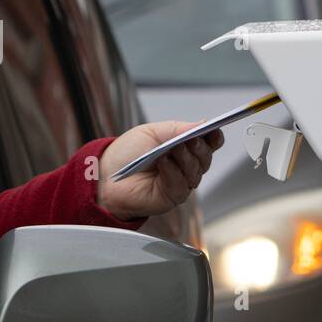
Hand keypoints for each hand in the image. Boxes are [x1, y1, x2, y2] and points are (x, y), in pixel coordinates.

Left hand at [97, 121, 224, 220]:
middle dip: (200, 148)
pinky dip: (172, 171)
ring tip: (174, 148)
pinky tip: (163, 161)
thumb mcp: (152, 133)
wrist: (106, 174)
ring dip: (185, 159)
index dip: (213, 138)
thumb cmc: (128, 153)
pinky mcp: (172, 197)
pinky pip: (179, 184)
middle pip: (205, 159)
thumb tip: (203, 124)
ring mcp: (181, 183)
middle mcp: (186, 167)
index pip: (208, 145)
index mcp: (185, 149)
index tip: (214, 130)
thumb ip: (178, 128)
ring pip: (195, 172)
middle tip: (192, 139)